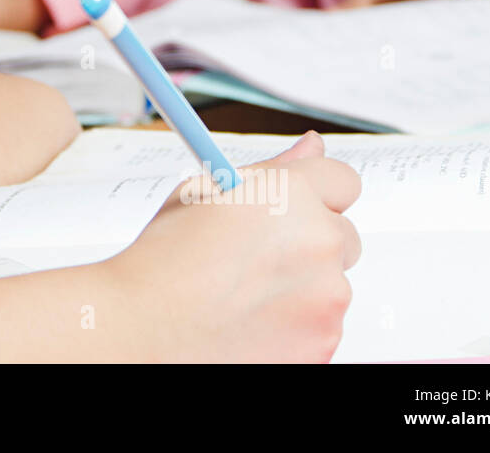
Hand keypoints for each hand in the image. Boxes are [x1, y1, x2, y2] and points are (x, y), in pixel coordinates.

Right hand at [105, 132, 362, 361]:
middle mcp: (320, 241)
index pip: (343, 180)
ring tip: (243, 295)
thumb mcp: (204, 193)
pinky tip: (251, 323)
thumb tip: (313, 146)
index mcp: (290, 193)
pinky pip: (322, 327)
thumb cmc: (165, 259)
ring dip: (303, 288)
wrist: (144, 327)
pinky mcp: (324, 343)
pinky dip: (296, 327)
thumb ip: (273, 169)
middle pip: (344, 236)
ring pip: (331, 285)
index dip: (317, 194)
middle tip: (260, 257)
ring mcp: (327, 297)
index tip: (298, 208)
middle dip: (312, 243)